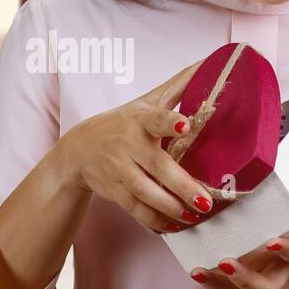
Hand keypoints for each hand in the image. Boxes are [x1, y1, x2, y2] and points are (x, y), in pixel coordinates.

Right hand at [56, 57, 216, 234]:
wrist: (78, 149)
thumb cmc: (122, 122)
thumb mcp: (146, 102)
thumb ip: (178, 86)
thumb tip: (210, 62)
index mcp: (140, 120)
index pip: (156, 118)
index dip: (170, 121)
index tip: (185, 123)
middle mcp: (129, 145)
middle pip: (158, 168)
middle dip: (182, 186)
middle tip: (204, 200)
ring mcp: (120, 171)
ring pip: (147, 194)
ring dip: (171, 208)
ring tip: (193, 216)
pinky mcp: (116, 192)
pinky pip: (137, 210)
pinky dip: (154, 221)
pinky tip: (173, 226)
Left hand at [191, 135, 288, 288]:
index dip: (287, 250)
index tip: (272, 242)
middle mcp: (288, 269)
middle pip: (267, 286)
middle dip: (246, 278)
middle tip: (224, 262)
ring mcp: (271, 277)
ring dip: (222, 285)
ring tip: (198, 270)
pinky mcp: (258, 279)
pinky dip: (216, 285)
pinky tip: (195, 270)